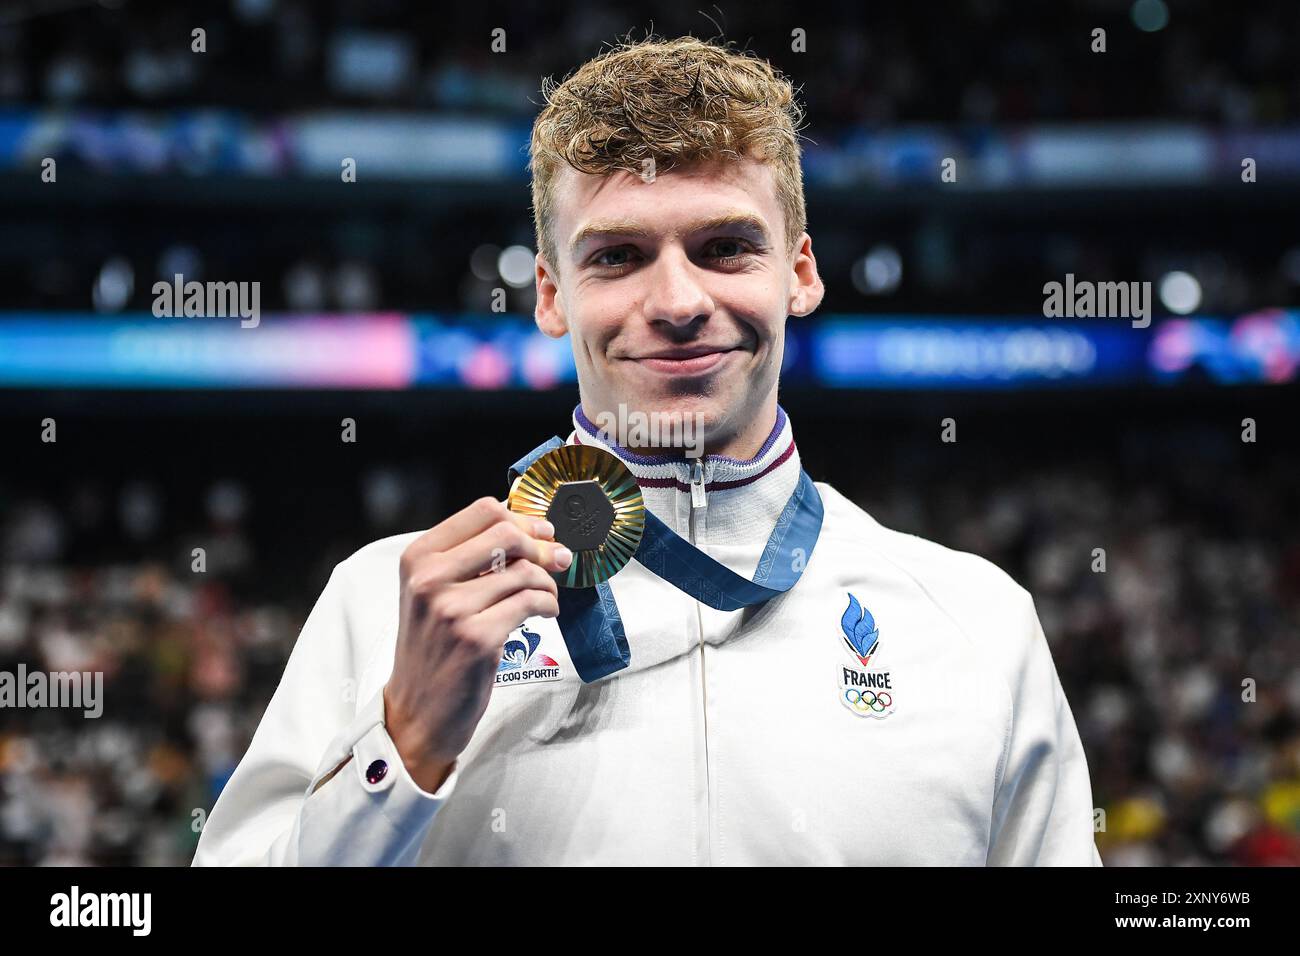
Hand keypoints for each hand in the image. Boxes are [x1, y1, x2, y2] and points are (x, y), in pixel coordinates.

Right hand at [382, 497, 571, 791]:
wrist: (417, 712)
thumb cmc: (432, 649)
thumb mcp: (432, 593)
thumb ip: (468, 558)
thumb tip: (529, 527)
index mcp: (418, 558)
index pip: (482, 511)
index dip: (523, 518)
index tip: (542, 532)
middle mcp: (429, 579)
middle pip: (507, 532)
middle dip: (542, 545)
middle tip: (558, 559)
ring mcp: (452, 609)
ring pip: (525, 571)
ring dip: (548, 581)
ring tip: (547, 596)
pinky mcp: (478, 638)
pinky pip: (531, 602)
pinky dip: (548, 604)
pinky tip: (545, 612)